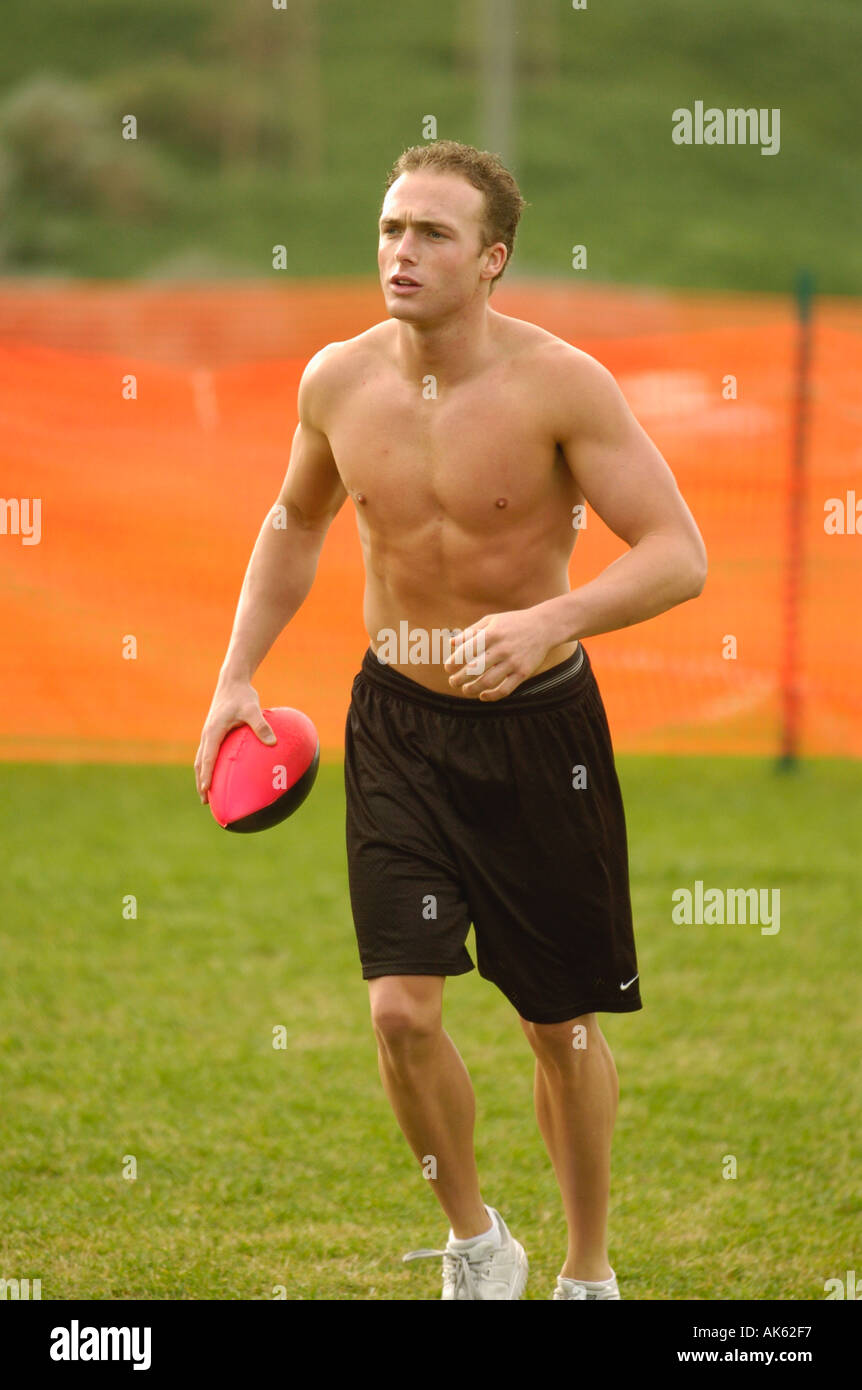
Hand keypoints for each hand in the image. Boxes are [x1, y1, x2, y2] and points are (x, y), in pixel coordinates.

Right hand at [194, 682, 275, 803]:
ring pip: (201, 758)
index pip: (208, 758)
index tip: (206, 791)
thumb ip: (262, 726)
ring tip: (207, 792)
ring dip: (202, 775)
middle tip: (205, 801)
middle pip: (200, 763)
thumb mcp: (253, 709)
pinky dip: (209, 765)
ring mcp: (208, 733)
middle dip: (201, 782)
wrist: (232, 682)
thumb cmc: (242, 696)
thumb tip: (273, 742)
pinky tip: (219, 772)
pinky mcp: (213, 731)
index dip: (206, 775)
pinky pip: (208, 752)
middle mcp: (207, 734)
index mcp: (213, 731)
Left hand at [443, 607, 556, 700]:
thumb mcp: (492, 620)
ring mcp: (513, 662)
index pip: (466, 651)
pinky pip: (505, 689)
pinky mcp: (524, 672)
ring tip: (465, 690)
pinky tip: (483, 696)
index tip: (448, 668)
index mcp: (492, 634)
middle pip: (475, 669)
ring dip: (472, 689)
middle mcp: (502, 649)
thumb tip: (451, 643)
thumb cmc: (513, 622)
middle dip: (459, 679)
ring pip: (488, 682)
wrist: (544, 626)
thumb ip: (471, 632)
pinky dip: (491, 696)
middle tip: (452, 682)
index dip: (454, 662)